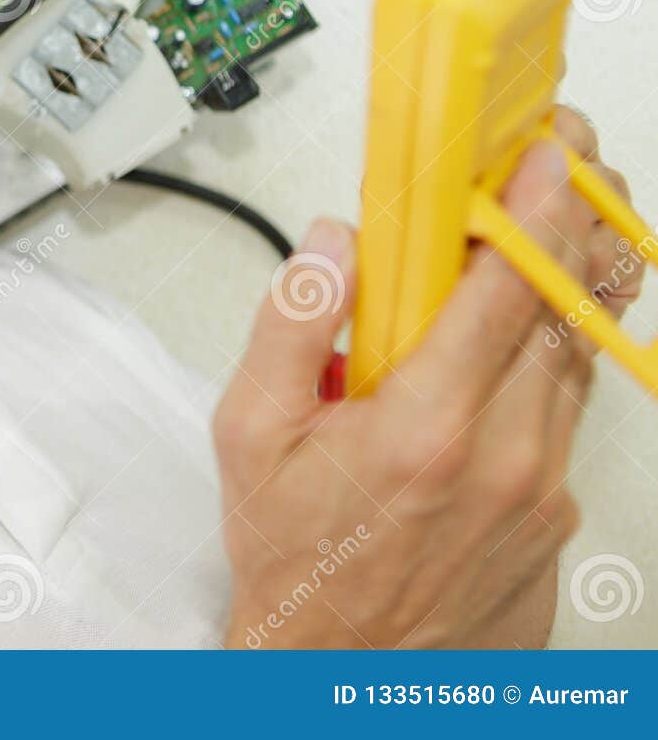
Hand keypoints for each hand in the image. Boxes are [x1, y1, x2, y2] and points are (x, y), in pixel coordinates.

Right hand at [215, 106, 640, 648]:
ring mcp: (543, 491)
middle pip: (563, 310)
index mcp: (422, 429)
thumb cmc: (293, 557)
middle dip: (570, 220)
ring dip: (562, 283)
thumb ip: (290, 323)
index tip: (551, 149)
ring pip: (573, 357)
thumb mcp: (248, 435)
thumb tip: (335, 243)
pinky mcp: (559, 514)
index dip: (536, 206)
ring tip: (535, 228)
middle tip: (563, 160)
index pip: (504, 291)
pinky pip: (566, 411)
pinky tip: (507, 338)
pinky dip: (548, 354)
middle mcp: (503, 459)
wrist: (339, 672)